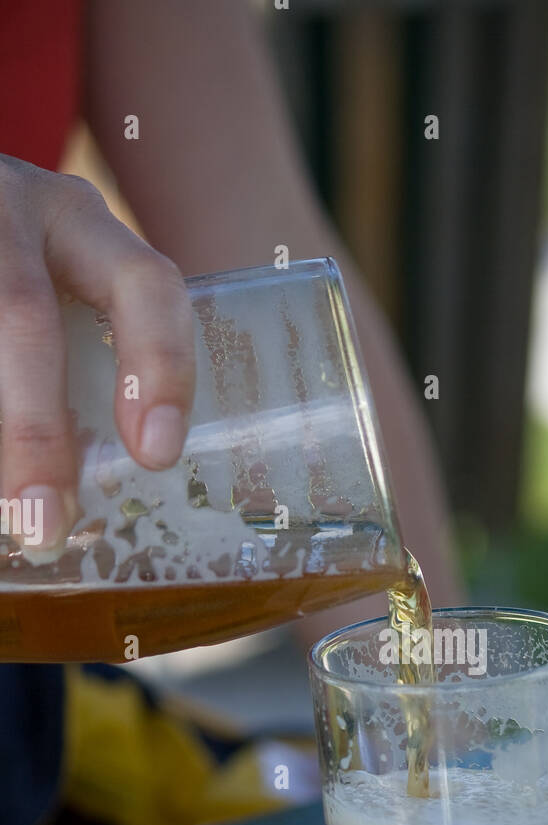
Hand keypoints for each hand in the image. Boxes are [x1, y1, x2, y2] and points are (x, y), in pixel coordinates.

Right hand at [0, 156, 194, 549]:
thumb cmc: (16, 267)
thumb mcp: (56, 284)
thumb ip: (83, 361)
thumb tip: (78, 505)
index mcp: (80, 224)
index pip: (144, 285)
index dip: (158, 367)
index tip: (156, 455)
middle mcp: (14, 207)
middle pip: (24, 315)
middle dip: (35, 429)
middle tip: (44, 520)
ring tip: (5, 514)